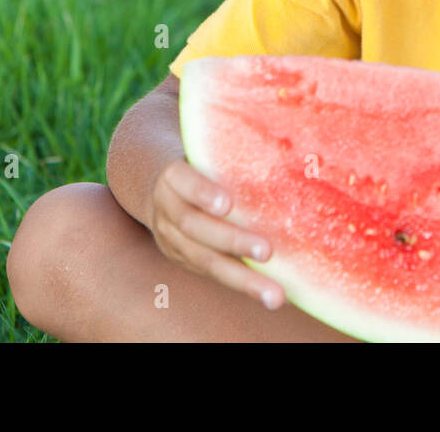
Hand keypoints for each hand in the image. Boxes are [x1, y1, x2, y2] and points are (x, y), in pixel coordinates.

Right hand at [148, 158, 285, 310]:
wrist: (158, 181)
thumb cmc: (199, 159)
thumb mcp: (203, 149)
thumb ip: (227, 152)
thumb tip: (282, 145)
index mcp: (170, 176)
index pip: (182, 181)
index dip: (203, 192)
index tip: (228, 204)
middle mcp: (165, 208)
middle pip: (195, 226)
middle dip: (232, 241)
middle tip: (267, 252)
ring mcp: (170, 238)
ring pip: (204, 260)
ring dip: (242, 279)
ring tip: (275, 295)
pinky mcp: (181, 258)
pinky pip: (212, 274)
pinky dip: (243, 284)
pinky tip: (272, 295)